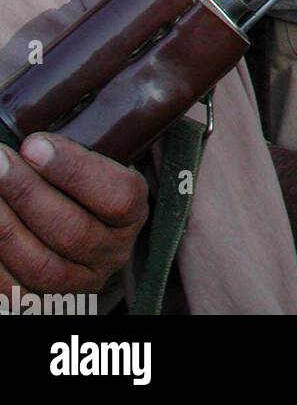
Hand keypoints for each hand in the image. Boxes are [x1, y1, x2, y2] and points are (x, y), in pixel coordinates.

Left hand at [0, 133, 147, 295]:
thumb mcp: (95, 163)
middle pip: (72, 231)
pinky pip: (17, 292)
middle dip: (28, 194)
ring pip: (42, 265)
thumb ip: (70, 155)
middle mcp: (113, 251)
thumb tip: (30, 145)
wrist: (83, 230)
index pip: (116, 196)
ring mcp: (82, 282)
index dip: (74, 171)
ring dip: (6, 227)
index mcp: (132, 211)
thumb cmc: (82, 185)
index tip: (33, 145)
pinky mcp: (50, 303)